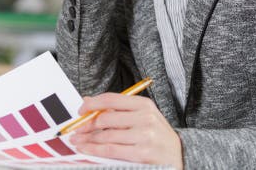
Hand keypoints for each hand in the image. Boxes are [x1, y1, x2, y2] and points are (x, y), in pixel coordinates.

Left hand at [68, 93, 183, 169]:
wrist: (179, 155)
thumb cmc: (156, 135)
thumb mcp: (141, 116)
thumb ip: (116, 109)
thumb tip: (88, 101)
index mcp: (144, 105)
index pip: (111, 99)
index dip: (92, 104)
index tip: (81, 110)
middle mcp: (145, 118)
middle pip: (106, 119)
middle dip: (87, 125)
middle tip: (76, 130)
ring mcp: (145, 136)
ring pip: (106, 136)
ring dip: (88, 140)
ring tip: (78, 141)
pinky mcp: (142, 154)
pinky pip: (111, 150)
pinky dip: (95, 150)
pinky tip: (87, 149)